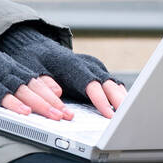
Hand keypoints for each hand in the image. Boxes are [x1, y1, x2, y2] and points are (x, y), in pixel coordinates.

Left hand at [0, 25, 127, 117]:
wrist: (35, 45)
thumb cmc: (32, 58)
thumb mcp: (31, 68)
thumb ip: (42, 80)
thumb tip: (57, 92)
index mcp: (71, 63)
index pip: (90, 83)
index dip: (100, 99)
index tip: (108, 115)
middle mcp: (85, 64)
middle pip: (106, 82)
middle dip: (119, 99)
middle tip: (128, 116)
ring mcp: (91, 67)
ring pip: (111, 82)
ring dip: (121, 97)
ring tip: (131, 114)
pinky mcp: (94, 71)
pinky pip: (110, 83)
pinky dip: (118, 93)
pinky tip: (124, 105)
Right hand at [0, 73, 74, 120]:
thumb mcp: (5, 67)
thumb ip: (27, 80)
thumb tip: (57, 91)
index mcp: (15, 68)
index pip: (39, 84)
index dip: (54, 98)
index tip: (67, 111)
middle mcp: (9, 71)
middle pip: (35, 87)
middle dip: (52, 102)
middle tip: (67, 116)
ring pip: (23, 90)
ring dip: (40, 104)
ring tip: (54, 115)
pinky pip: (0, 94)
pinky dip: (14, 103)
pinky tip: (25, 112)